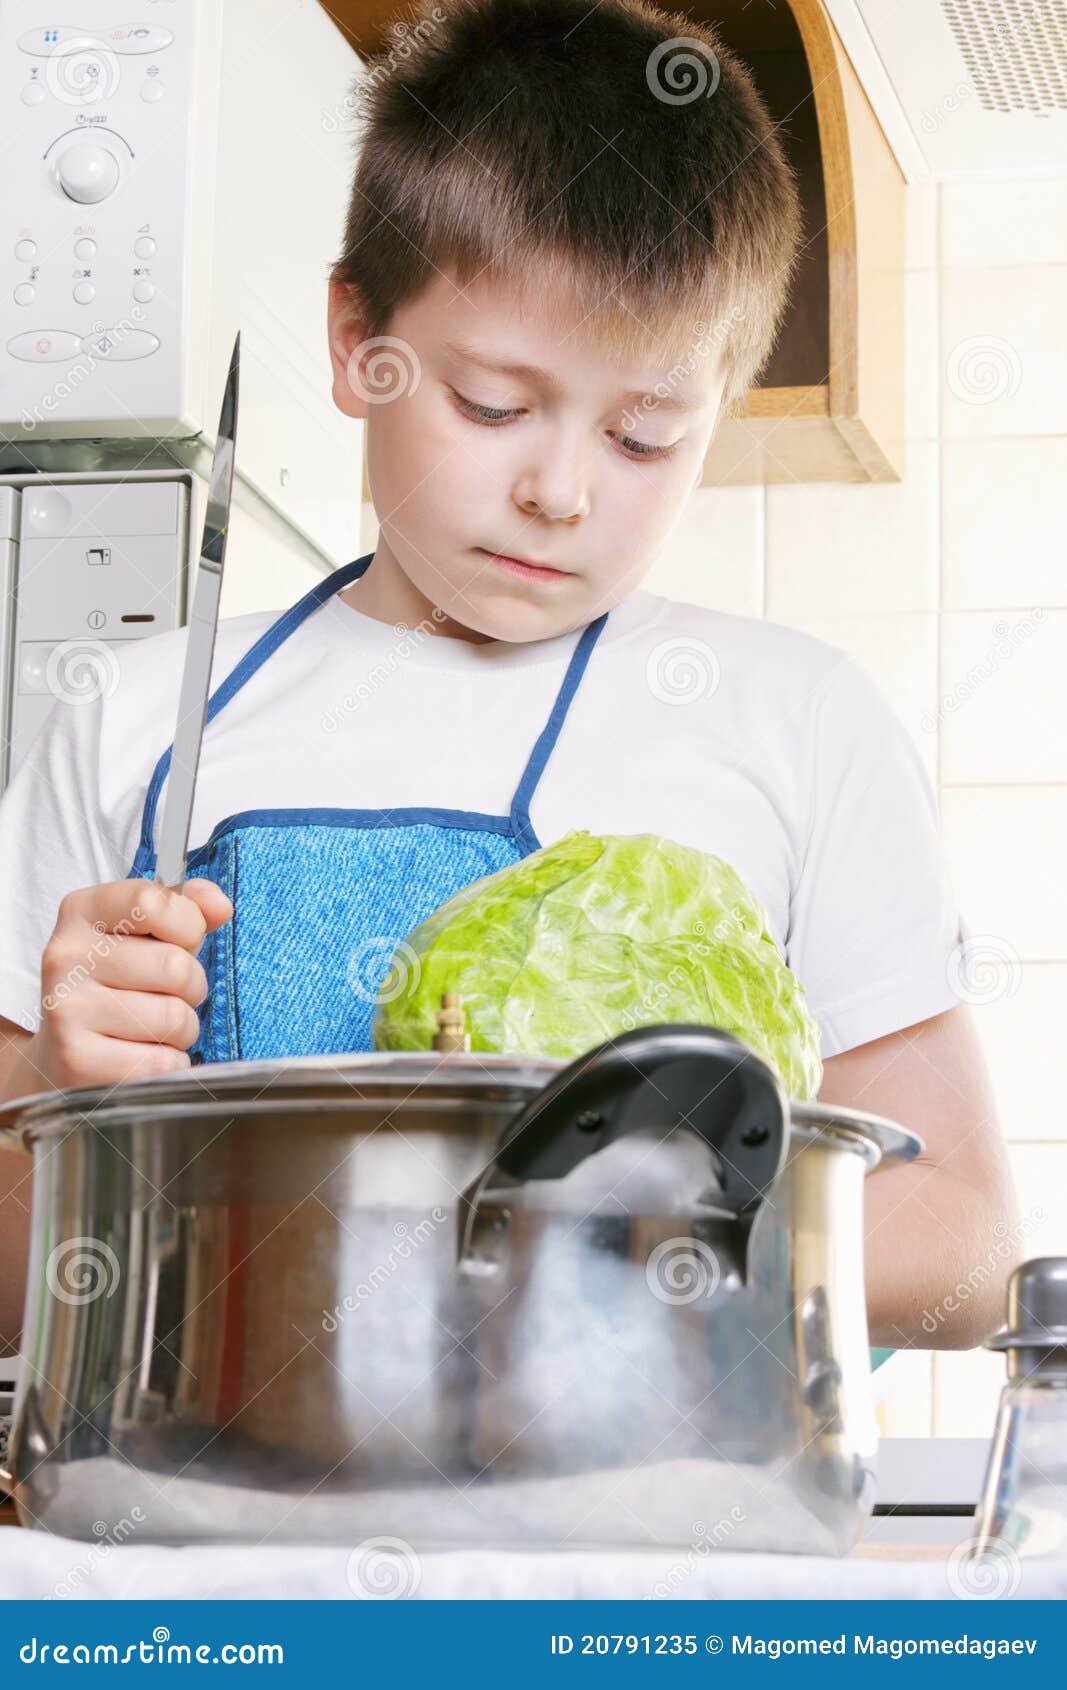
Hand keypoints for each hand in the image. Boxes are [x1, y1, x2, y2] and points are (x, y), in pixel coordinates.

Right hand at [33, 878, 233, 1089]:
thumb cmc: (120, 986)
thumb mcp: (148, 934)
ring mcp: (66, 1011)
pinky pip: (163, 1063)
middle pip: (175, 966)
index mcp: (81, 913)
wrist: (64, 1055)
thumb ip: (188, 908)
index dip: (187, 926)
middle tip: (167, 996)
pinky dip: (170, 1064)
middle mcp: (65, 957)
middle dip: (191, 987)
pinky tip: (141, 1057)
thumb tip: (220, 906)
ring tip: (152, 1029)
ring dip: (182, 1031)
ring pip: (174, 1018)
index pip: (152, 902)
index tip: (178, 942)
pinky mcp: (76, 1062)